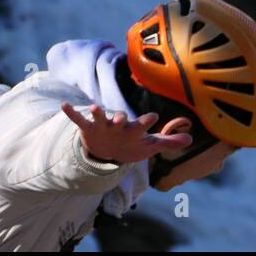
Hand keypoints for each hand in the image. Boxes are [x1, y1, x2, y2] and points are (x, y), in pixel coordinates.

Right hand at [60, 103, 192, 163]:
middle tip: (122, 118)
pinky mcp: (89, 128)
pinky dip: (72, 113)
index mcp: (134, 129)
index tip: (154, 117)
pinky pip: (79, 120)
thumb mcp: (148, 146)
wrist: (108, 150)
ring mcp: (103, 125)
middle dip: (121, 118)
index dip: (147, 121)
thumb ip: (168, 142)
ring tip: (94, 107)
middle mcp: (119, 124)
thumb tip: (191, 139)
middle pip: (120, 119)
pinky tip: (64, 105)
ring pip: (100, 117)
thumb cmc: (131, 144)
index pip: (142, 124)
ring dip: (98, 113)